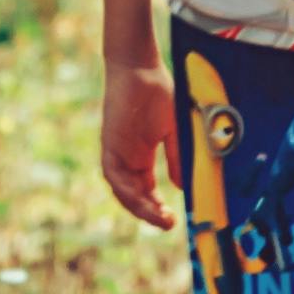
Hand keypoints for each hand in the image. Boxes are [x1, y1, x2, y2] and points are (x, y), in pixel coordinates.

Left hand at [99, 62, 177, 227]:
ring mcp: (117, 153)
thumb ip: (179, 158)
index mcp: (143, 156)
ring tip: (159, 217)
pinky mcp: (109, 145)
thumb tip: (183, 187)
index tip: (174, 218)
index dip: (158, 207)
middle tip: (168, 224)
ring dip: (139, 207)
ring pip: (123, 191)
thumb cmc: (160, 93)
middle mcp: (128, 158)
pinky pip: (113, 176)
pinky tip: (141, 200)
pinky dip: (126, 190)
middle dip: (150, 213)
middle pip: (135, 196)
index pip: (148, 191)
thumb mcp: (176, 132)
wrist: (141, 68)